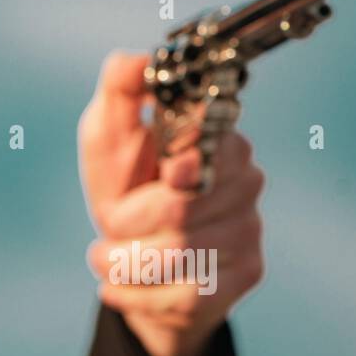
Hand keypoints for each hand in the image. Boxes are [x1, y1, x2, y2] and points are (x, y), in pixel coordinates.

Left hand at [79, 52, 264, 355]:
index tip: (166, 167)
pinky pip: (184, 296)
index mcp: (217, 137)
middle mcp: (245, 181)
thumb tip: (138, 60)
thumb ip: (120, 90)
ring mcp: (249, 230)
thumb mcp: (109, 133)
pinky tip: (118, 284)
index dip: (184, 159)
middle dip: (126, 221)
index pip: (212, 145)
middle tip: (110, 222)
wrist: (134, 256)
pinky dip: (135, 294)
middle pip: (181, 208)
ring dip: (123, 260)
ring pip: (179, 254)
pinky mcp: (244, 276)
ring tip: (106, 255)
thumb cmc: (123, 185)